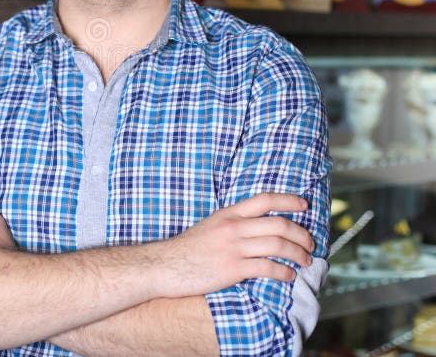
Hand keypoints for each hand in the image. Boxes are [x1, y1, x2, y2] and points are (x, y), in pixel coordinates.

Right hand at [159, 193, 313, 297]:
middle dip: (301, 234)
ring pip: (277, 246)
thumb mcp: (211, 226)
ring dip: (297, 254)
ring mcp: (233, 248)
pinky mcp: (232, 268)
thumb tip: (258, 228)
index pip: (264, 200)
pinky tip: (288, 276)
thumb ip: (233, 224)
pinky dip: (284, 272)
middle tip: (310, 244)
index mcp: (228, 213)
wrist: (165, 265)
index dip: (288, 201)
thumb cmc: (188, 249)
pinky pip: (267, 268)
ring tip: (304, 261)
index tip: (304, 205)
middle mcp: (233, 227)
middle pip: (278, 224)